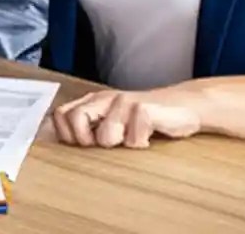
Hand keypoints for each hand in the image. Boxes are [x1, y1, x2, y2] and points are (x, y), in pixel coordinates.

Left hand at [48, 88, 201, 148]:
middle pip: (75, 118)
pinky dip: (140, 144)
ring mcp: (125, 102)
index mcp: (93, 101)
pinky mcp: (145, 109)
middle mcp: (105, 98)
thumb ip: (89, 126)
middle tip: (107, 145)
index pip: (60, 115)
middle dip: (86, 140)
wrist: (184, 105)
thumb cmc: (144, 119)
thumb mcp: (113, 120)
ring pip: (105, 135)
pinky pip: (133, 139)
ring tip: (132, 139)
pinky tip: (149, 137)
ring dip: (120, 145)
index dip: (66, 134)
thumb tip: (60, 140)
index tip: (84, 145)